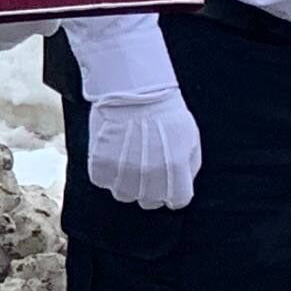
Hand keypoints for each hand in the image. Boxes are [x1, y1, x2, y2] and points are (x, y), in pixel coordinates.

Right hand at [84, 93, 203, 210]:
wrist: (132, 88)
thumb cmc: (165, 111)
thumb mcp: (191, 137)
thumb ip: (189, 166)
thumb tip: (182, 182)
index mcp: (175, 169)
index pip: (178, 201)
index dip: (174, 193)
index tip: (169, 184)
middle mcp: (149, 175)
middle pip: (149, 202)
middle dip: (151, 189)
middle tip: (146, 170)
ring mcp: (122, 171)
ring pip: (124, 195)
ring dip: (127, 183)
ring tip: (127, 163)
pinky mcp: (100, 163)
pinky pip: (102, 182)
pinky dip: (106, 174)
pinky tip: (111, 158)